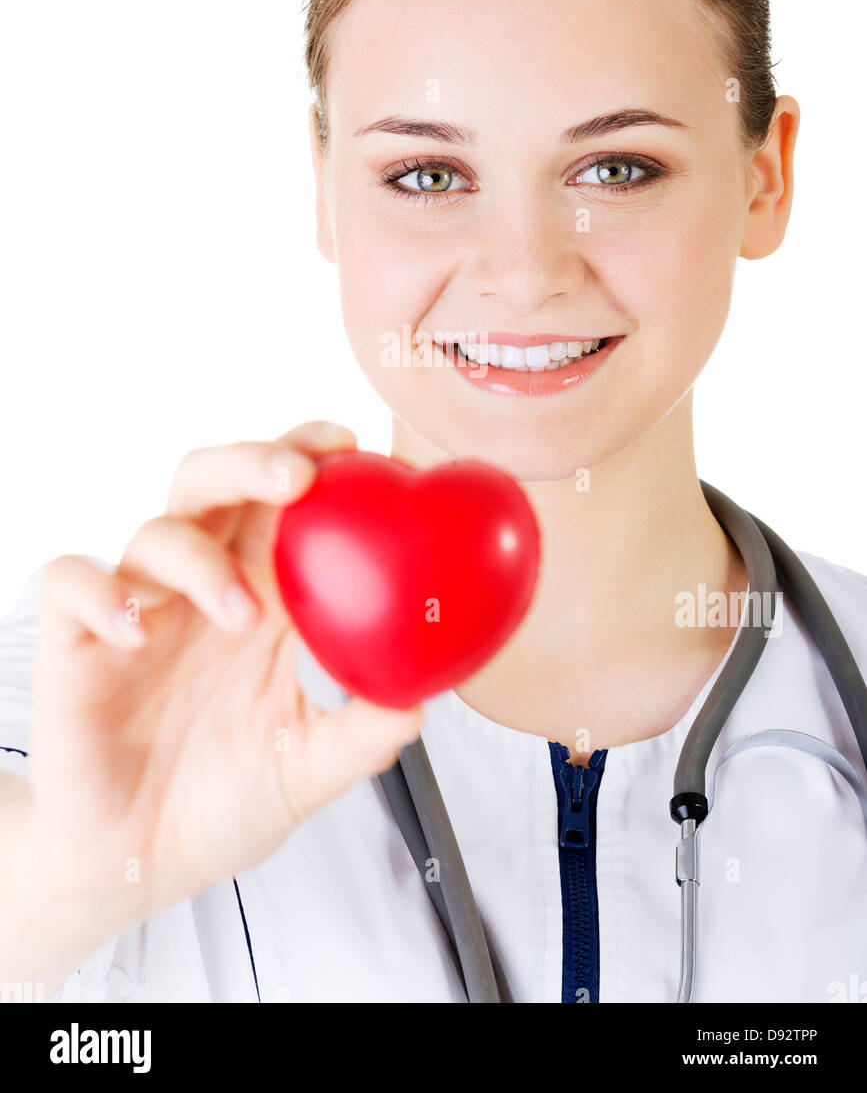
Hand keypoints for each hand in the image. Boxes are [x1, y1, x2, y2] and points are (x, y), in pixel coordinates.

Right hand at [29, 420, 422, 930]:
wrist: (138, 862)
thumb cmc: (225, 800)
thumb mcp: (307, 770)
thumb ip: (361, 734)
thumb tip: (420, 703)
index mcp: (264, 595)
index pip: (282, 499)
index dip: (310, 455)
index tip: (351, 446)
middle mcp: (202, 586)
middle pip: (216, 484)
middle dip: (254, 462)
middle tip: (298, 478)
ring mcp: (140, 608)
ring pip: (156, 530)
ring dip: (201, 557)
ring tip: (240, 615)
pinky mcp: (75, 639)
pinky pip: (72, 582)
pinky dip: (103, 592)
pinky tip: (135, 631)